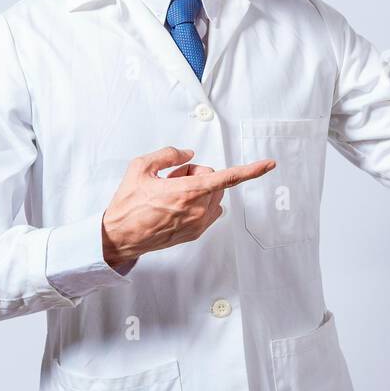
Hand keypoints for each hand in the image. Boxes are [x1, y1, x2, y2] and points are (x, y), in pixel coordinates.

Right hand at [100, 146, 275, 266]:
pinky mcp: (195, 233)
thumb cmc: (128, 204)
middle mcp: (198, 209)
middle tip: (173, 179)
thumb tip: (188, 154)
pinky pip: (208, 211)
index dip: (251, 169)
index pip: (228, 177)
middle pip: (215, 180)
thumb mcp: (141, 167)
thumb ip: (169, 155)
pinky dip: (197, 204)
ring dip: (198, 190)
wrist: (120, 236)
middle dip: (198, 174)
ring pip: (213, 196)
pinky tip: (174, 207)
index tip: (269, 164)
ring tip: (171, 194)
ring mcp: (198, 223)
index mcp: (188, 191)